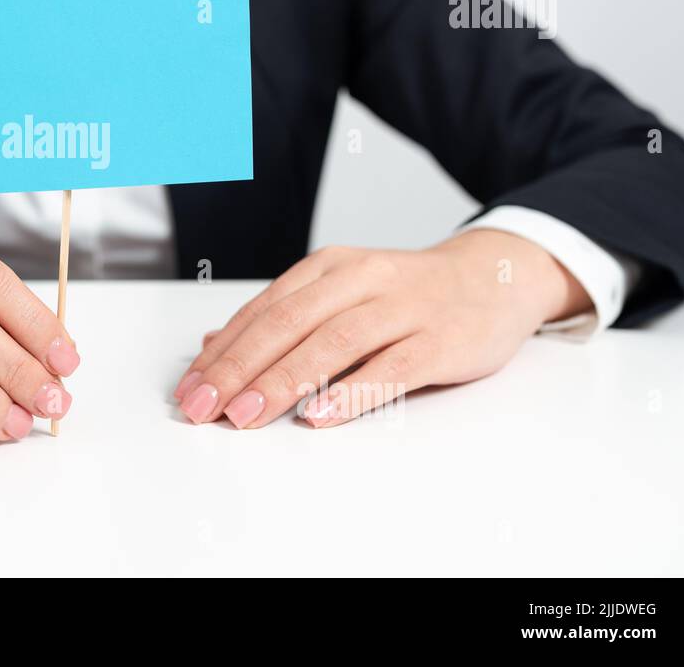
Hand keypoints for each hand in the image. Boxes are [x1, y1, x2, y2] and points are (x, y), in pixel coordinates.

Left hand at [173, 230, 590, 428]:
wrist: (494, 277)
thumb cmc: (404, 295)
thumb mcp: (339, 293)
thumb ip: (282, 317)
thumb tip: (213, 342)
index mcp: (328, 268)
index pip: (264, 310)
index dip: (223, 350)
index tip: (189, 387)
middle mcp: (361, 280)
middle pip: (288, 324)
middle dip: (240, 368)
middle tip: (203, 408)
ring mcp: (403, 308)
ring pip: (333, 343)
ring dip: (284, 381)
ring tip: (246, 416)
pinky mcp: (441, 340)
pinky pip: (391, 368)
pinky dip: (352, 392)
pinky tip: (319, 416)